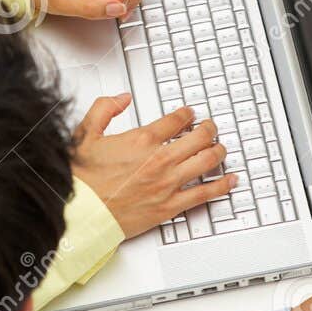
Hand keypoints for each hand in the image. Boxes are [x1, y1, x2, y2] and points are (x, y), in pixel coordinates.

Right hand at [72, 95, 234, 237]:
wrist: (81, 211)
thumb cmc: (83, 179)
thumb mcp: (87, 133)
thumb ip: (105, 109)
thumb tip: (121, 98)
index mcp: (142, 139)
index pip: (176, 120)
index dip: (187, 114)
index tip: (190, 114)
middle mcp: (160, 159)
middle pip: (199, 138)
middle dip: (209, 129)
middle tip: (211, 127)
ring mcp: (168, 183)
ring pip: (207, 161)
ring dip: (219, 151)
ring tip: (221, 148)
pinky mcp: (170, 206)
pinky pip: (204, 194)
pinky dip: (222, 185)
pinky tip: (230, 180)